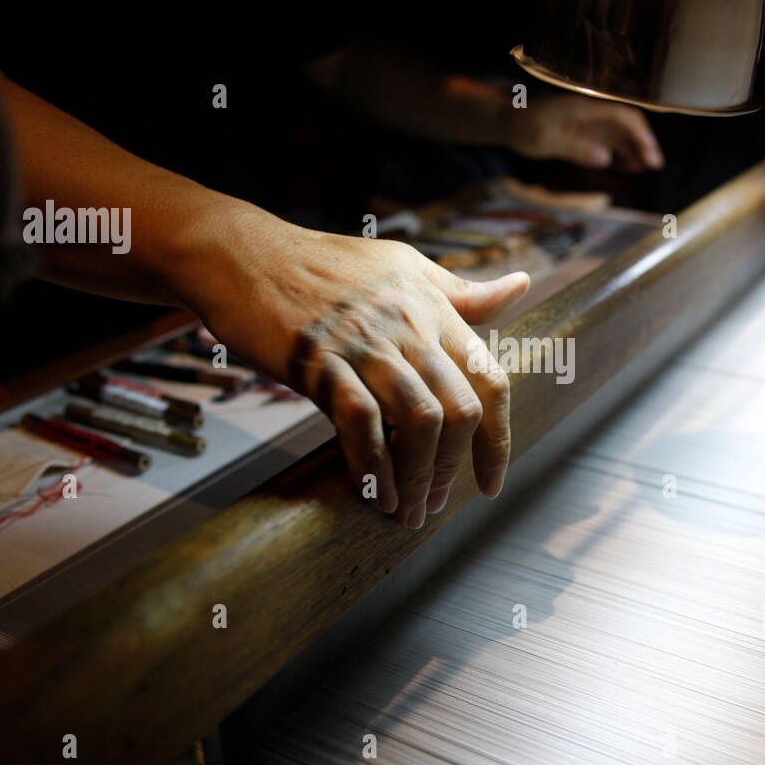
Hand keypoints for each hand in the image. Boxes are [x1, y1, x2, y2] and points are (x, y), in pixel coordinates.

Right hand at [182, 208, 529, 528]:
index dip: (498, 438)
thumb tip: (521, 288)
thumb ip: (460, 292)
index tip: (491, 481)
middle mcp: (408, 325)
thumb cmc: (324, 264)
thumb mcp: (404, 266)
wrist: (243, 254)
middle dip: (455, 467)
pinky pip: (359, 421)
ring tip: (409, 511)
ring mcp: (363, 343)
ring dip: (418, 476)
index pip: (490, 378)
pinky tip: (375, 494)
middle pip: (460, 409)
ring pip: (418, 421)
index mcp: (433, 307)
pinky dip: (372, 465)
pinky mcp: (318, 360)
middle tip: (438, 502)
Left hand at [507, 94, 664, 171]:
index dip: (640, 134)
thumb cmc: (524, 128)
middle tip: (654, 166)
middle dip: (643, 143)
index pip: (622, 116)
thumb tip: (604, 158)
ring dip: (634, 150)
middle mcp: (592, 114)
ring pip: (619, 135)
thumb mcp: (546, 140)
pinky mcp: (583, 134)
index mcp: (585, 109)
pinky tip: (628, 167)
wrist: (508, 122)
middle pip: (626, 125)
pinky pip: (607, 143)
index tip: (649, 154)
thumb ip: (575, 148)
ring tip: (645, 168)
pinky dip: (619, 154)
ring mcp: (588, 124)